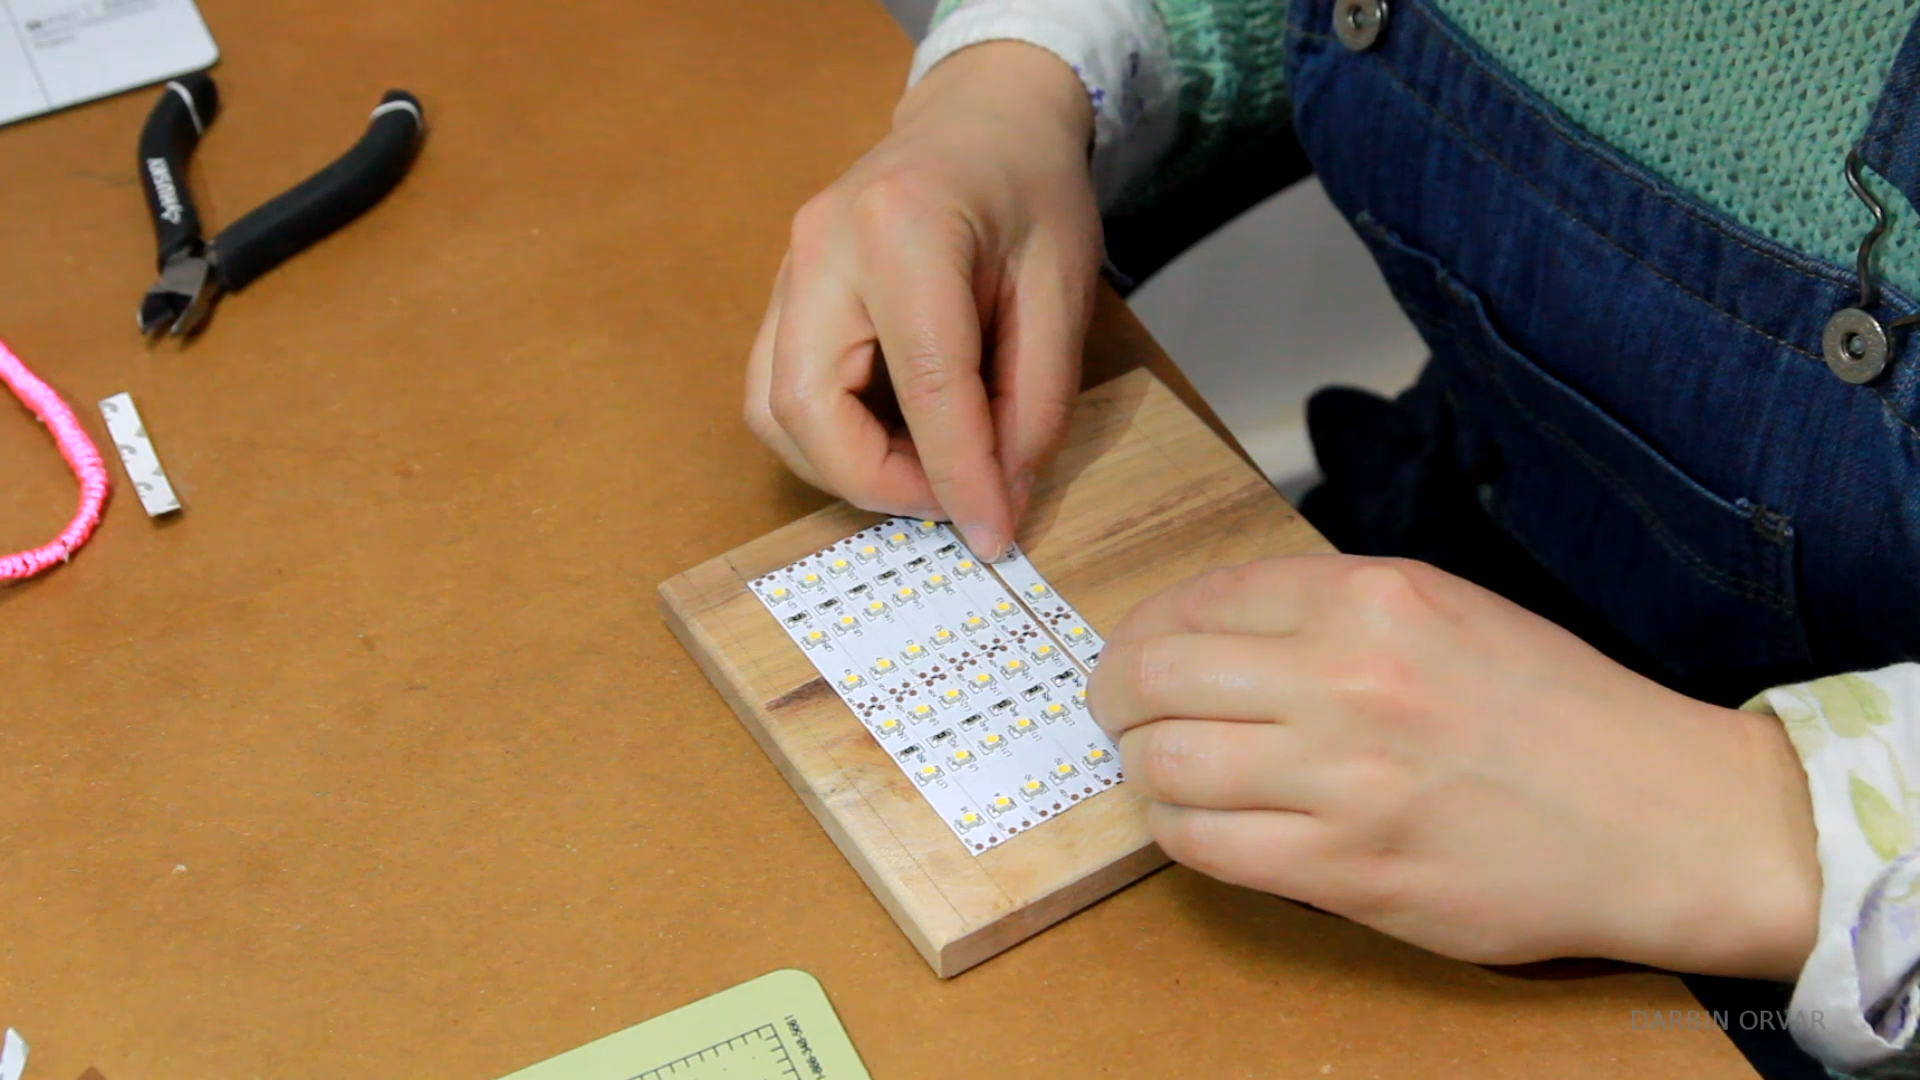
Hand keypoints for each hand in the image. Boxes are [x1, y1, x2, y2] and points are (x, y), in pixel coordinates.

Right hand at [744, 42, 1100, 559]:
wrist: (980, 120)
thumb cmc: (1031, 191)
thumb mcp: (1063, 290)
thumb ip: (1034, 401)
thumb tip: (997, 500)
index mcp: (906, 230)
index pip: (924, 386)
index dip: (957, 477)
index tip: (993, 535)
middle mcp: (823, 246)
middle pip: (806, 407)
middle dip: (876, 482)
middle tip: (951, 502)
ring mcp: (789, 267)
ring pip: (773, 410)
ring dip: (843, 467)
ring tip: (924, 471)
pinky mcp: (782, 291)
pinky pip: (776, 391)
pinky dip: (828, 438)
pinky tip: (892, 438)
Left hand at [1088, 555, 1820, 979]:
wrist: (1663, 819)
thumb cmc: (1555, 711)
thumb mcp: (1445, 610)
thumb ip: (1327, 611)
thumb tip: (1206, 631)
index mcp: (1371, 596)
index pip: (1197, 599)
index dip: (1144, 630)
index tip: (1137, 654)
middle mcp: (1347, 675)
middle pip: (1154, 675)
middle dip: (1117, 697)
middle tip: (1121, 714)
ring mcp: (1343, 777)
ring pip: (1164, 763)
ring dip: (1142, 768)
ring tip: (1161, 771)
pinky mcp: (1346, 869)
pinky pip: (1204, 844)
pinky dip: (1178, 829)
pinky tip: (1200, 821)